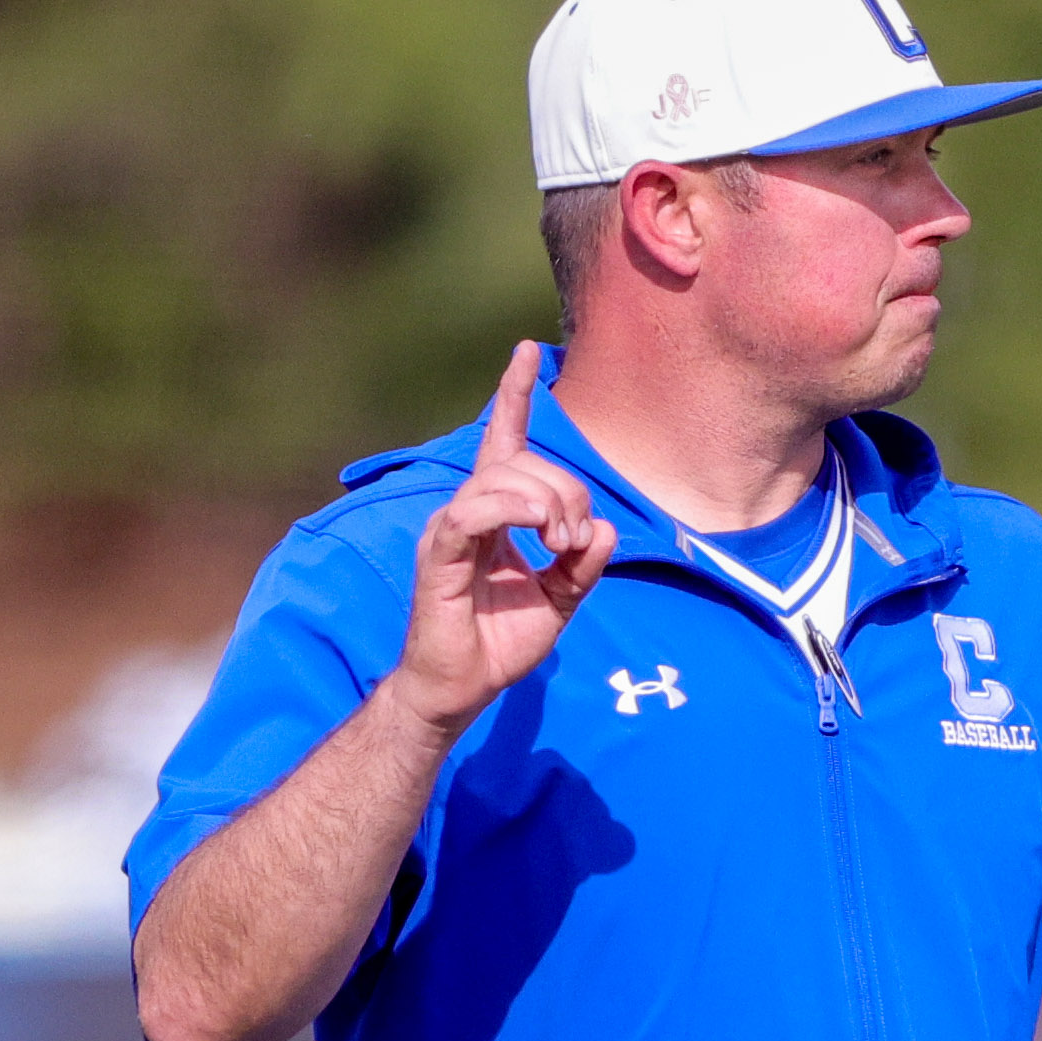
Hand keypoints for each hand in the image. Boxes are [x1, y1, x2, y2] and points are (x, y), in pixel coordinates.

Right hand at [388, 341, 618, 734]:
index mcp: (496, 515)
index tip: (529, 352)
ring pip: (501, 478)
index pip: (504, 441)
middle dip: (564, 490)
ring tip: (559, 543)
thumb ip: (582, 563)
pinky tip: (538, 528)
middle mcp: (469, 513)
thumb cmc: (502, 642)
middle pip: (522, 462)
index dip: (514, 396)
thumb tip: (603, 528)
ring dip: (545, 502)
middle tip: (573, 540)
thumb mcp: (561, 598)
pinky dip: (510, 510)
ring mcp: (450, 530)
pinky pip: (471, 512)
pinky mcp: (437, 554)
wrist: (464, 689)